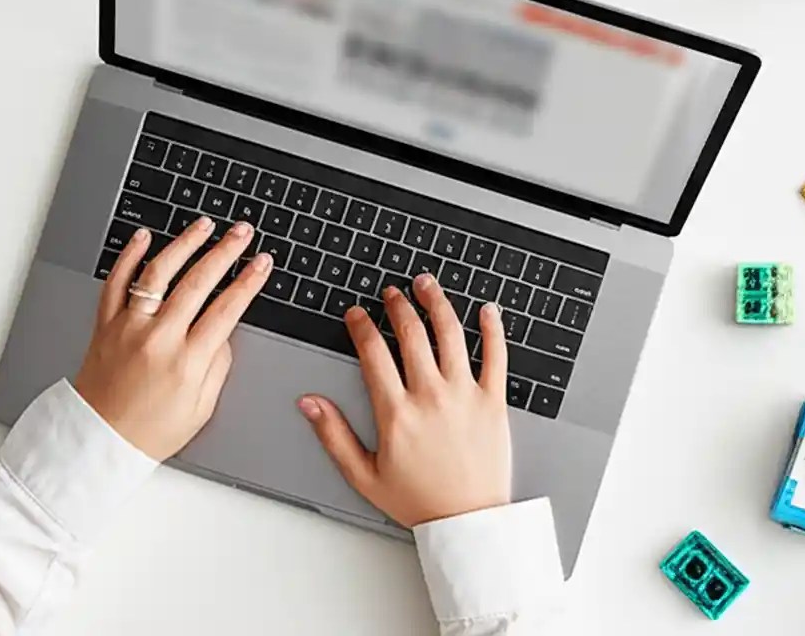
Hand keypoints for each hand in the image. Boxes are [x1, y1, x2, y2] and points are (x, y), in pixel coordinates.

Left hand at [74, 217, 271, 460]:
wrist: (97, 440)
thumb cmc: (150, 431)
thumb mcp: (201, 407)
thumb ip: (218, 365)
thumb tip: (225, 331)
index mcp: (187, 361)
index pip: (227, 309)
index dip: (249, 282)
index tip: (262, 263)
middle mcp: (157, 338)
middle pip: (198, 283)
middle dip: (225, 252)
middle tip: (242, 233)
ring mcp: (128, 328)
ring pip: (158, 274)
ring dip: (185, 244)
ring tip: (204, 226)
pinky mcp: (105, 325)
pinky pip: (116, 282)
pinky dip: (129, 256)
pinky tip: (144, 237)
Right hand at [298, 273, 510, 527]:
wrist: (468, 520)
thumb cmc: (418, 500)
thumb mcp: (364, 475)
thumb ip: (334, 435)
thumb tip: (309, 403)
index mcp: (397, 412)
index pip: (373, 354)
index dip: (361, 327)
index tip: (356, 314)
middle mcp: (430, 396)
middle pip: (411, 335)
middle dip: (397, 306)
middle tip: (391, 293)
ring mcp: (465, 395)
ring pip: (451, 335)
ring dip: (437, 303)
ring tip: (427, 284)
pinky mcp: (494, 401)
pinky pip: (496, 356)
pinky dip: (492, 328)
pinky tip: (487, 309)